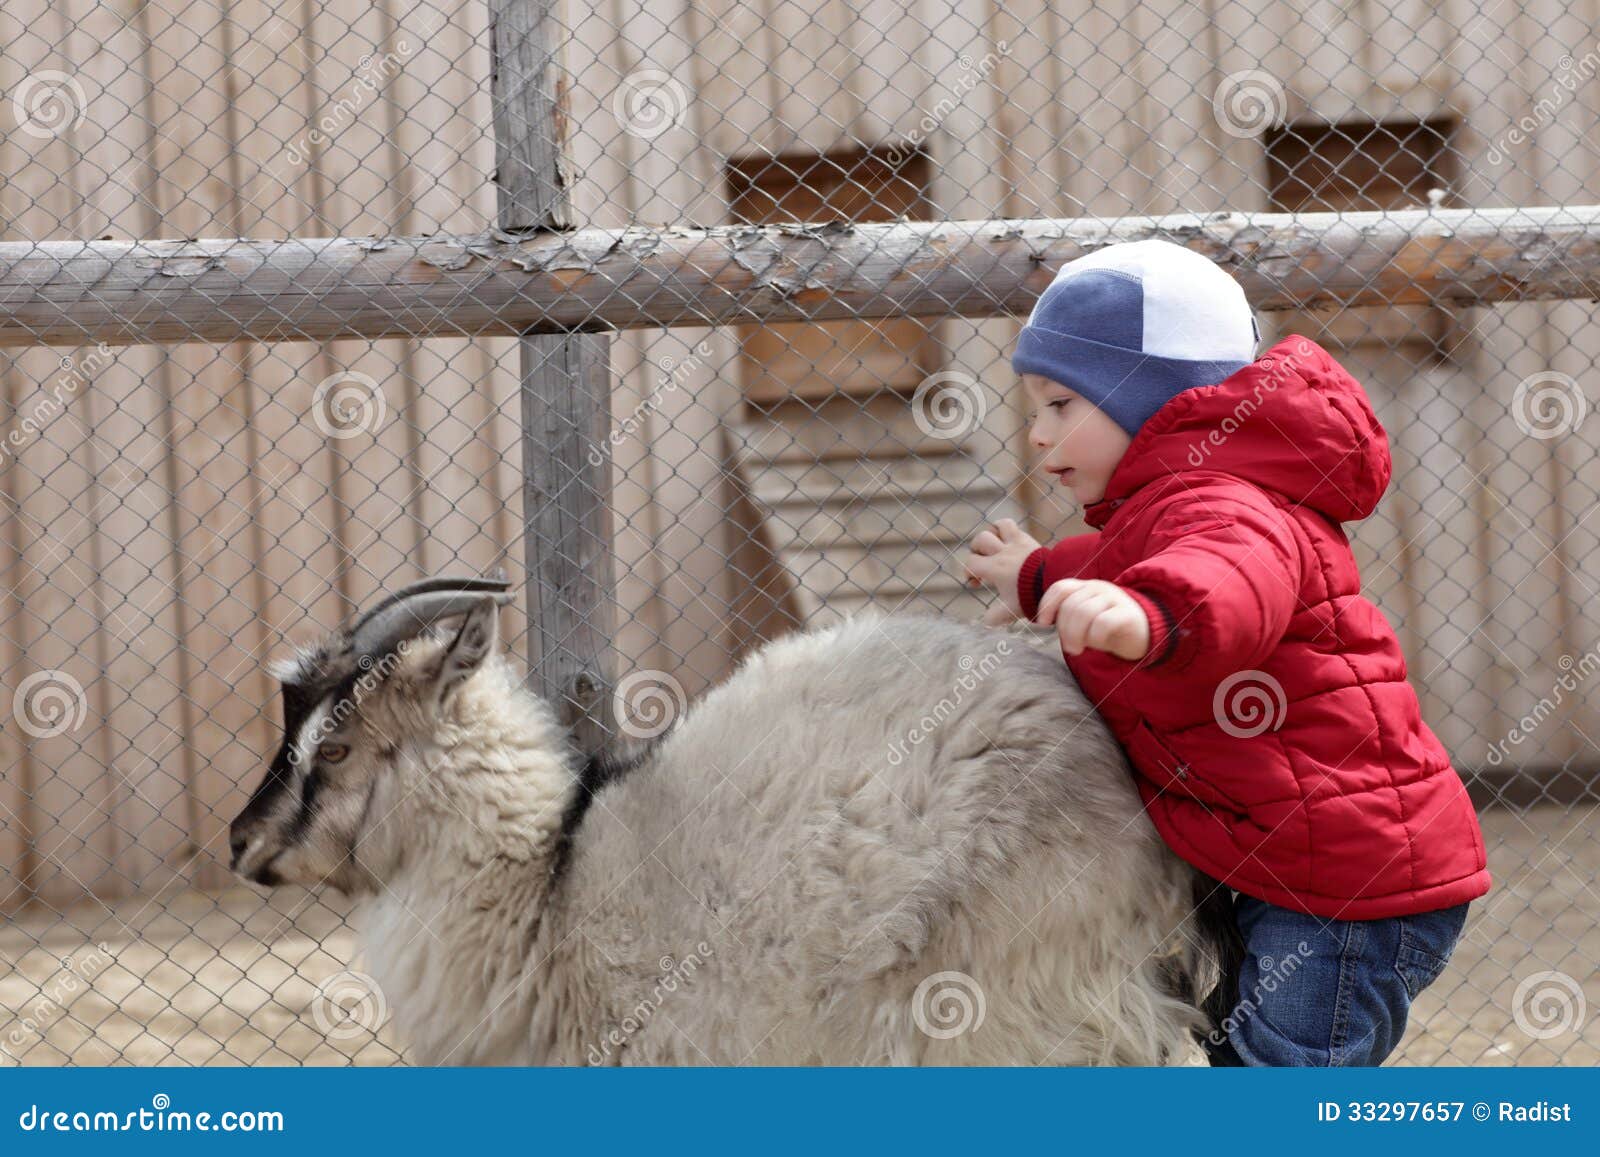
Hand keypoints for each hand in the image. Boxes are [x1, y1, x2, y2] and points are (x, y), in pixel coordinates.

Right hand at [963, 518, 1040, 625]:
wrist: (1055, 583)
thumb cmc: (1031, 597)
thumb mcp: (1010, 611)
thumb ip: (995, 617)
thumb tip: (985, 622)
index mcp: (995, 568)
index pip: (970, 563)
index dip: (968, 572)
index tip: (976, 583)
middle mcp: (1003, 552)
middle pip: (980, 540)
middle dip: (976, 550)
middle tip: (982, 562)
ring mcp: (1015, 543)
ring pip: (996, 527)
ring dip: (990, 534)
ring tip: (992, 545)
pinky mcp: (1026, 539)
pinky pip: (1010, 525)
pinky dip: (1003, 528)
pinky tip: (1004, 537)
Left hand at [1036, 578, 1150, 660]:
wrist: (1146, 633)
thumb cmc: (1109, 628)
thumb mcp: (1085, 621)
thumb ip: (1068, 618)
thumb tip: (1044, 626)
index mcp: (1086, 588)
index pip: (1061, 588)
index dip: (1047, 605)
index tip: (1044, 624)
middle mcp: (1099, 588)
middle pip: (1071, 605)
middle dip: (1064, 629)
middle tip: (1070, 647)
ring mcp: (1114, 598)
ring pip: (1084, 613)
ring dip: (1075, 635)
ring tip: (1077, 649)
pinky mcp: (1127, 613)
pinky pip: (1103, 623)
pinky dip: (1095, 637)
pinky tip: (1098, 644)